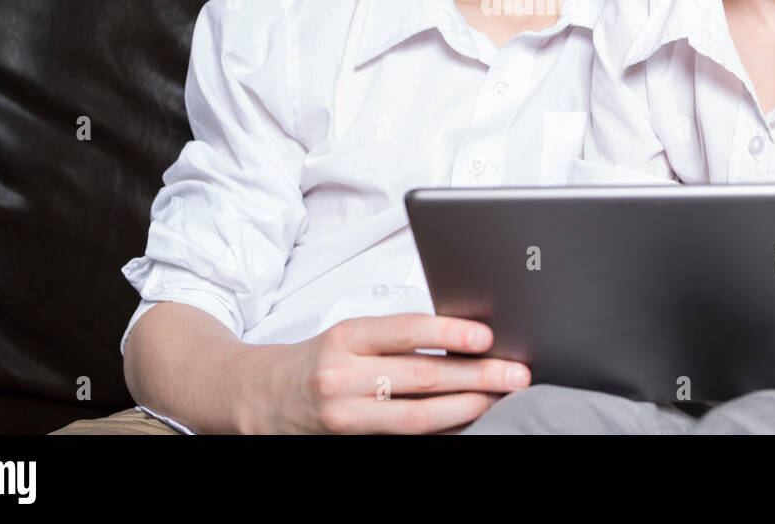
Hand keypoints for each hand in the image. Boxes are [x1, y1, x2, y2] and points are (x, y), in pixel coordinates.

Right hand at [242, 313, 530, 433]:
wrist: (258, 397)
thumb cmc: (316, 359)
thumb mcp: (350, 335)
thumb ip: (396, 337)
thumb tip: (462, 338)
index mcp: (346, 337)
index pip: (406, 330)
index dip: (450, 332)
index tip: (487, 336)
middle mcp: (342, 376)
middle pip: (422, 376)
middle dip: (476, 375)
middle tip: (516, 374)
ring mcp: (344, 415)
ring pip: (417, 416)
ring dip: (466, 407)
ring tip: (498, 399)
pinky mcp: (348, 443)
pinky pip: (404, 438)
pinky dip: (441, 431)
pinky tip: (466, 422)